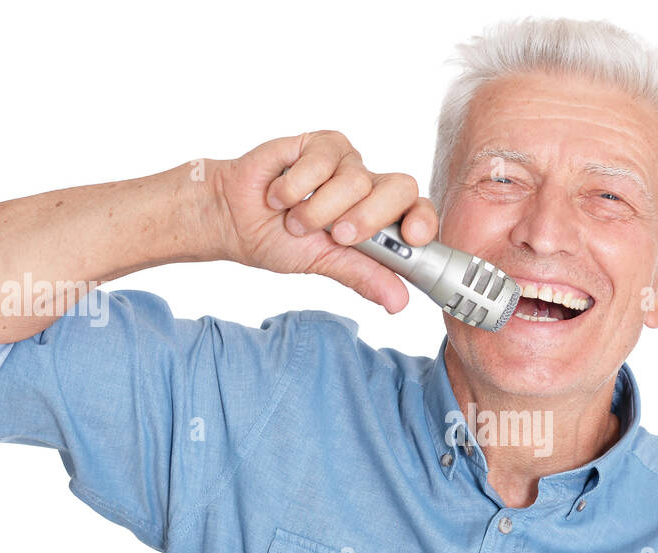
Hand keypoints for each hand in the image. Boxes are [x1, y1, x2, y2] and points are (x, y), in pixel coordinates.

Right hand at [211, 131, 438, 312]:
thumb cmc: (282, 240)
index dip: (424, 222)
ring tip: (294, 221)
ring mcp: (346, 162)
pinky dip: (295, 188)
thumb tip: (398, 303)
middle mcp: (369, 186)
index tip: (412, 237)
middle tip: (339, 237)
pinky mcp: (318, 144)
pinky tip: (279, 196)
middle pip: (400, 188)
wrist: (234, 220)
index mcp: (381, 217)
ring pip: (356, 180)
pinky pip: (322, 161)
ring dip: (318, 211)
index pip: (419, 211)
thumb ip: (363, 276)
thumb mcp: (326, 264)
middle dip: (370, 219)